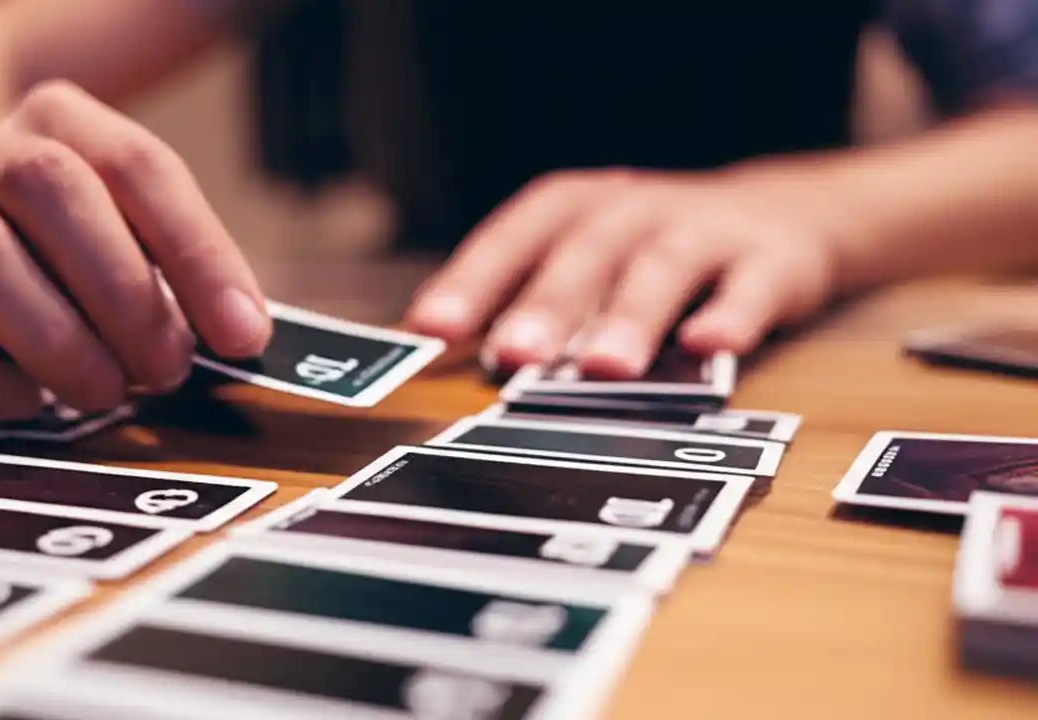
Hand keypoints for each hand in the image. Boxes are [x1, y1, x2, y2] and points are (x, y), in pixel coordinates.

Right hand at [0, 81, 269, 418]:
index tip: (243, 336)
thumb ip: (176, 277)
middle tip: (167, 370)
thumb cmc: (58, 255)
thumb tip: (242, 337)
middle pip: (49, 184)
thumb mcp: (123, 238)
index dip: (200, 254)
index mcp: (56, 123)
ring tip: (103, 394)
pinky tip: (26, 406)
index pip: (137, 166)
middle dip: (123, 290)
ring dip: (50, 332)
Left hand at [406, 166, 846, 374]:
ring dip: (632, 317)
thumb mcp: (596, 265)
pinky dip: (732, 314)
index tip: (429, 327)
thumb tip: (472, 365)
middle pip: (585, 254)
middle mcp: (635, 212)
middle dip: (547, 305)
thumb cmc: (658, 254)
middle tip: (513, 355)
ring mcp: (706, 231)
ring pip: (663, 268)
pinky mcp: (774, 261)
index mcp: (579, 210)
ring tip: (603, 368)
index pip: (516, 237)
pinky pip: (752, 286)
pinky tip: (710, 346)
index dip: (473, 279)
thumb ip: (544, 306)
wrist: (789, 216)